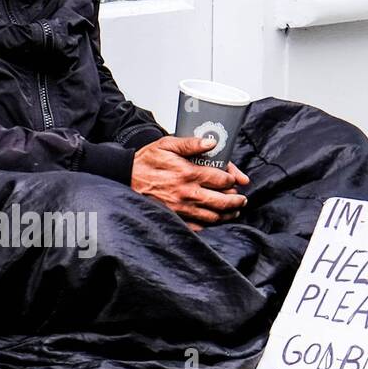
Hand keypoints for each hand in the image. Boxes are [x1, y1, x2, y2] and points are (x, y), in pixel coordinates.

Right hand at [130, 135, 250, 227]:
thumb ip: (190, 143)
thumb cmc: (146, 161)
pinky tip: (215, 220)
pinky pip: (198, 226)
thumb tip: (212, 142)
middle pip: (221, 201)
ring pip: (213, 216)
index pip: (220, 179)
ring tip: (234, 210)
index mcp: (188, 173)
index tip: (234, 179)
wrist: (126, 178)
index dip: (232, 179)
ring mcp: (181, 208)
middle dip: (236, 200)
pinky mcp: (175, 218)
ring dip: (227, 214)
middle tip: (241, 199)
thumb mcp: (166, 144)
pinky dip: (210, 225)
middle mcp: (187, 193)